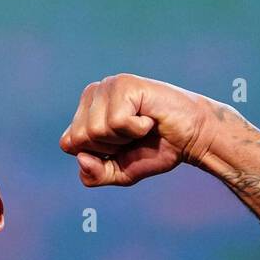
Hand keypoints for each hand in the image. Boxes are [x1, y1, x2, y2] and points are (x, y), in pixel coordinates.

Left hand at [58, 74, 217, 185]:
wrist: (191, 138)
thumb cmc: (154, 150)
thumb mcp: (118, 172)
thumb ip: (94, 175)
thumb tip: (81, 158)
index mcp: (85, 111)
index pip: (68, 144)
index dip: (97, 156)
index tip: (120, 146)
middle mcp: (93, 93)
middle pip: (80, 138)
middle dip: (110, 147)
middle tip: (133, 135)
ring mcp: (108, 86)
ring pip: (95, 130)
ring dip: (124, 137)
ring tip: (142, 125)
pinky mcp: (125, 84)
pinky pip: (117, 122)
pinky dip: (137, 128)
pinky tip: (149, 118)